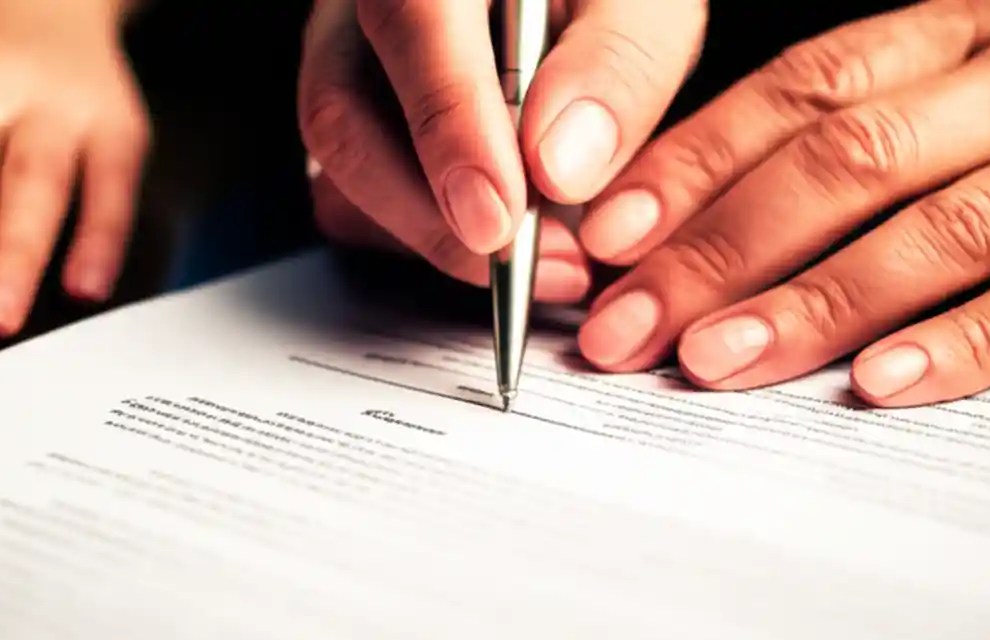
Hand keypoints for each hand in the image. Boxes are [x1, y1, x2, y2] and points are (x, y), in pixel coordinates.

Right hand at [297, 0, 705, 303]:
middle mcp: (362, 3)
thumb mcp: (646, 3)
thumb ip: (617, 65)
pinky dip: (427, 229)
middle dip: (432, 218)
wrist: (568, 1)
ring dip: (434, 232)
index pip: (413, 20)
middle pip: (344, 113)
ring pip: (345, 165)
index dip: (449, 129)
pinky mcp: (353, 113)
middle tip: (529, 264)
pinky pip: (354, 191)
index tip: (499, 221)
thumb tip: (560, 170)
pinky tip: (501, 235)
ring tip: (543, 256)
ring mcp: (343, 57)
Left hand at [576, 0, 989, 406]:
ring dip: (811, 303)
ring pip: (933, 232)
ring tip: (716, 361)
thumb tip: (675, 220)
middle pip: (844, 165)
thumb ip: (837, 131)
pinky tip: (882, 382)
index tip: (608, 237)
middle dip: (718, 253)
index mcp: (950, 35)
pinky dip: (965, 341)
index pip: (795, 93)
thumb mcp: (949, 79)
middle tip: (630, 328)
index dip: (692, 166)